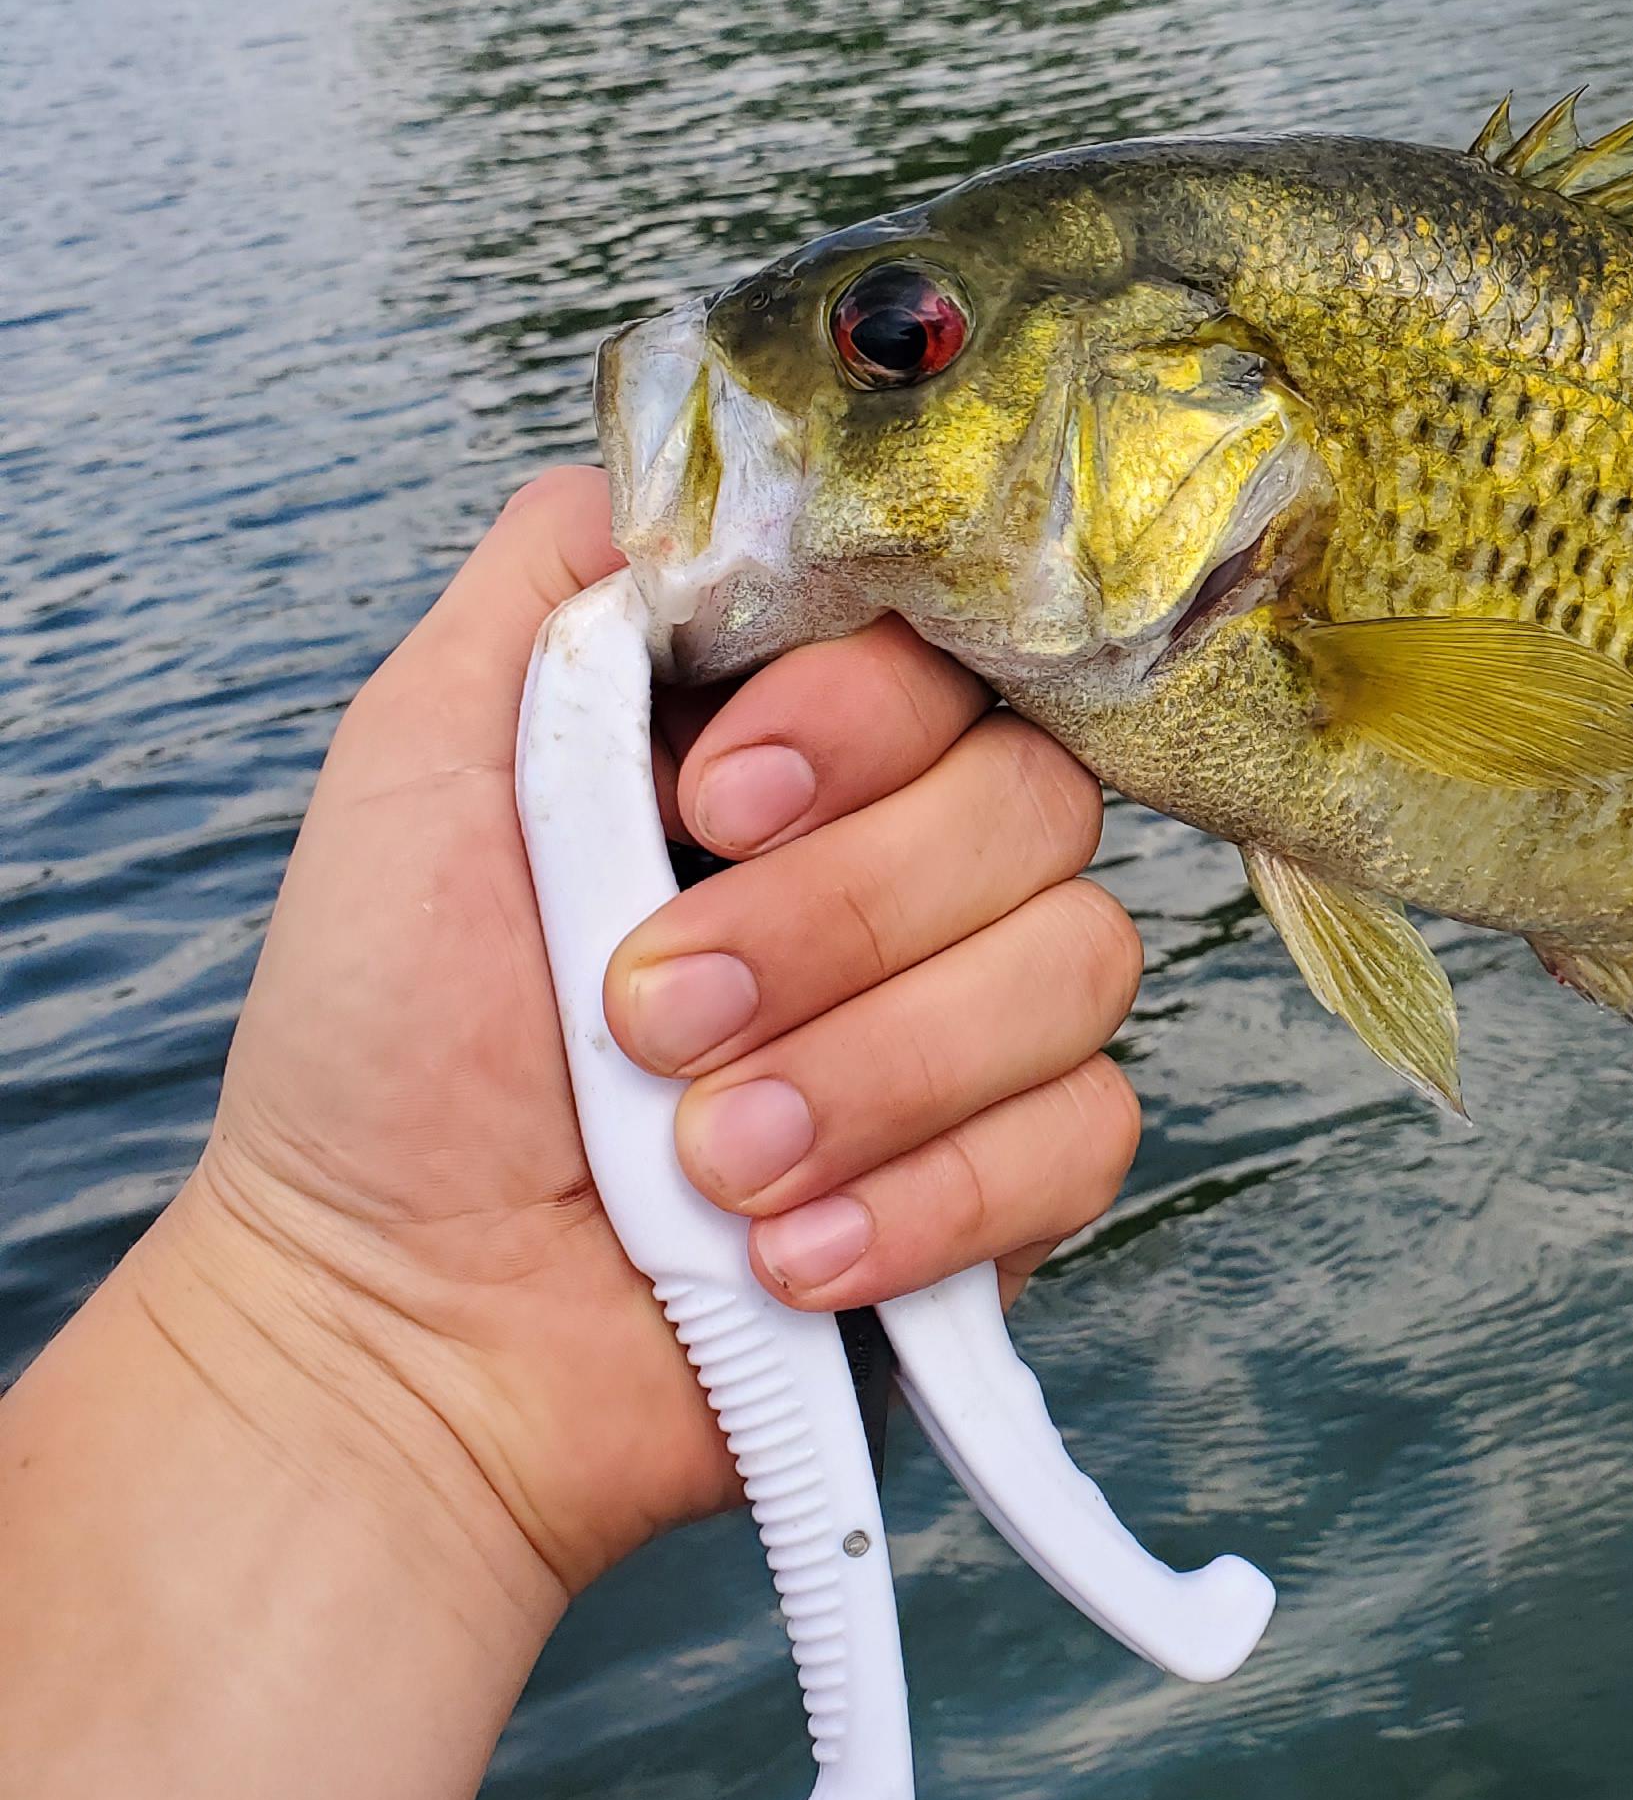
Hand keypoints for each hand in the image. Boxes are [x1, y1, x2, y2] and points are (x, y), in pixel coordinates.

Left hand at [158, 468, 1140, 1603]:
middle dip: (830, 925)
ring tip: (702, 1161)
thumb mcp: (422, 754)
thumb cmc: (386, 1052)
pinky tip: (788, 1255)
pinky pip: (1080, 1140)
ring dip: (866, 1076)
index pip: (951, 645)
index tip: (707, 801)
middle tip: (647, 1013)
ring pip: (1076, 968)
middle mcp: (907, 857)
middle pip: (1035, 805)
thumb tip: (710, 468)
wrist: (395, 1332)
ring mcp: (974, 1021)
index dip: (861, 721)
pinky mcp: (1013, 1183)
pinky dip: (927, 1201)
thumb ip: (560, 576)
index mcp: (793, 741)